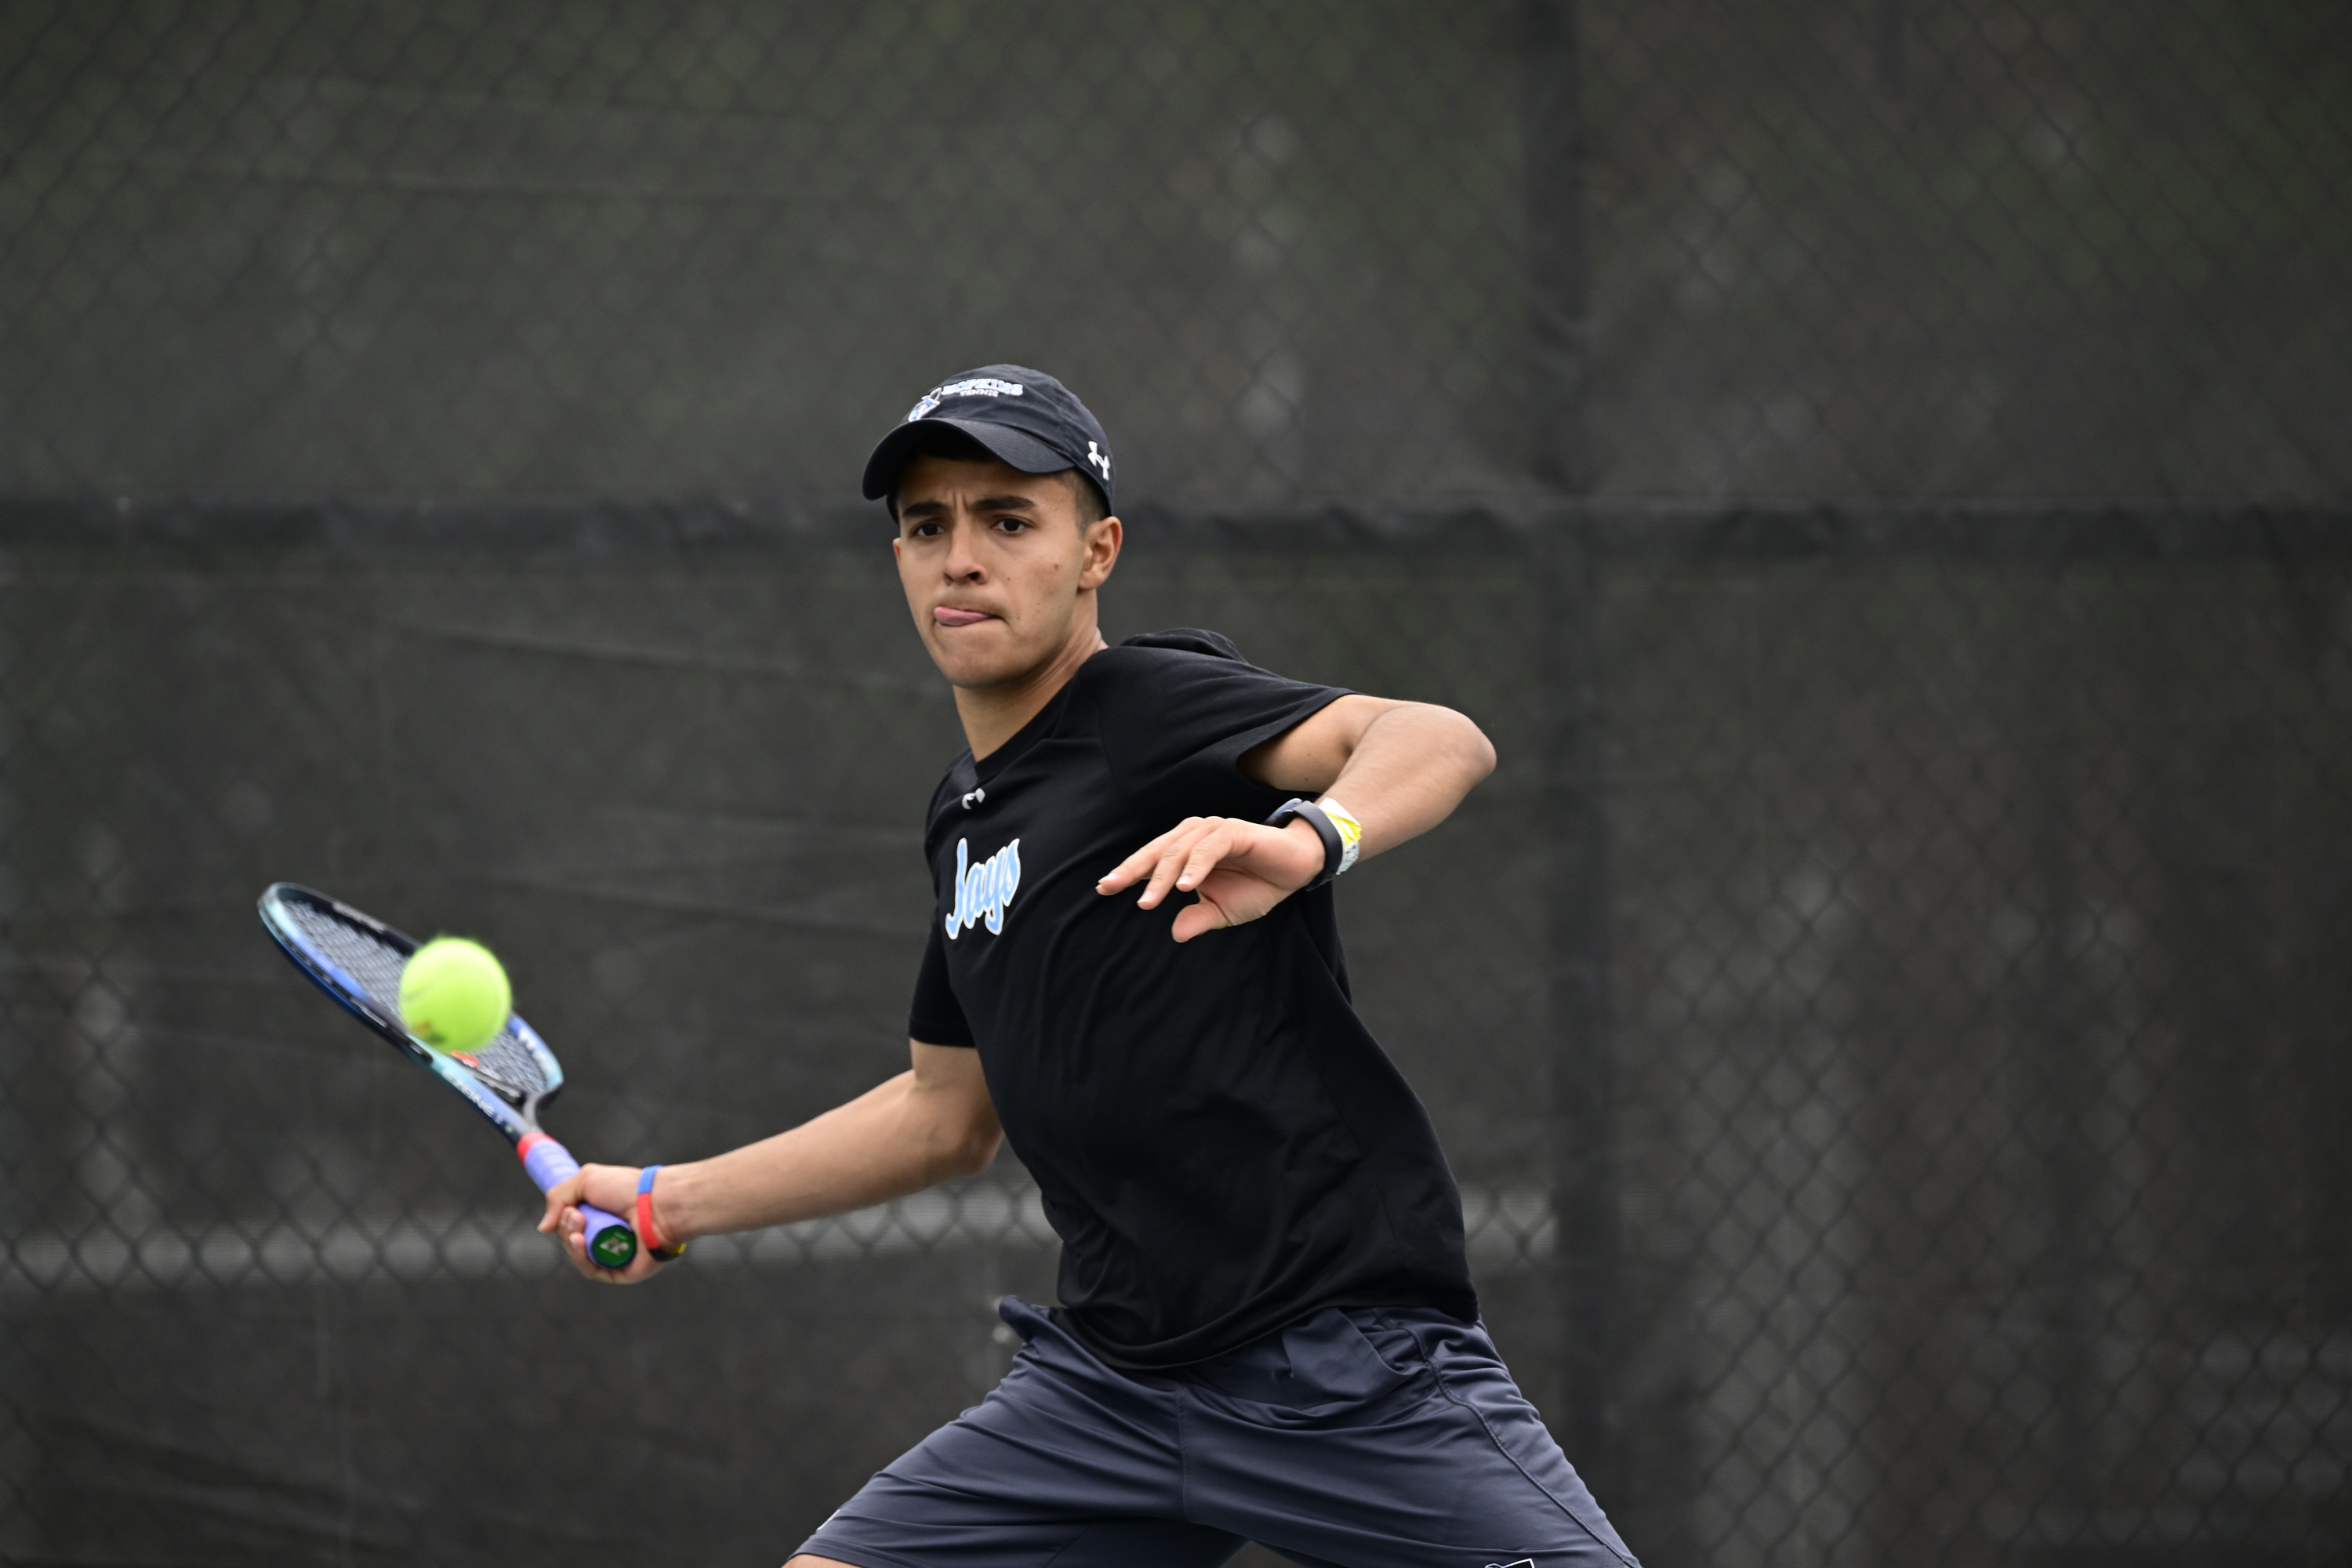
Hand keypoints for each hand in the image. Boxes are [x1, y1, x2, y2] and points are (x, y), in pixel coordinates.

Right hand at [537, 1162, 669, 1283]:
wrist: (655, 1203)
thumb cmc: (627, 1188)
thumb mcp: (585, 1180)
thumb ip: (557, 1198)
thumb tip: (543, 1229)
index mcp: (600, 1215)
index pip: (570, 1225)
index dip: (563, 1219)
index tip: (567, 1209)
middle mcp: (605, 1235)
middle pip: (570, 1241)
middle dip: (567, 1227)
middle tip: (577, 1215)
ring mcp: (612, 1254)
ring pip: (577, 1256)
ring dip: (571, 1241)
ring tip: (579, 1224)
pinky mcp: (619, 1272)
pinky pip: (590, 1270)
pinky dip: (580, 1257)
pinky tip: (580, 1242)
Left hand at [1095, 816, 1324, 941]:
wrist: (1296, 868)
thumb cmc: (1257, 885)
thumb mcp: (1223, 911)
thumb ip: (1198, 919)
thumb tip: (1175, 933)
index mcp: (1187, 850)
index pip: (1152, 860)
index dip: (1129, 872)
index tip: (1104, 888)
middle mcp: (1195, 836)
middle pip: (1157, 852)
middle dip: (1134, 871)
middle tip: (1112, 888)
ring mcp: (1214, 832)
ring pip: (1179, 850)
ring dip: (1163, 876)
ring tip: (1150, 901)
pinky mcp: (1234, 833)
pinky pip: (1210, 848)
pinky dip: (1196, 867)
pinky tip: (1186, 888)